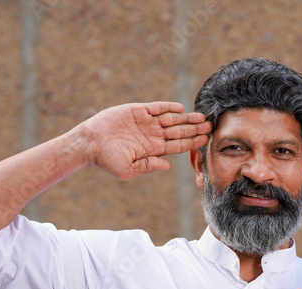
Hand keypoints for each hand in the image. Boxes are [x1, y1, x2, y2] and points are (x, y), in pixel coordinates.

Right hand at [79, 102, 211, 179]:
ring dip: (186, 118)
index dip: (193, 142)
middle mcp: (153, 135)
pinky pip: (157, 108)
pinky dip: (168, 107)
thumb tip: (167, 165)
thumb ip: (148, 166)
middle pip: (179, 132)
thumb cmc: (107, 160)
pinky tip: (181, 108)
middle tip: (211, 126)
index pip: (178, 146)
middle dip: (195, 130)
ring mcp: (147, 122)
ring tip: (201, 117)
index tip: (206, 139)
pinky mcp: (138, 111)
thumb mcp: (128, 170)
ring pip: (172, 119)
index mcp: (153, 150)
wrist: (90, 143)